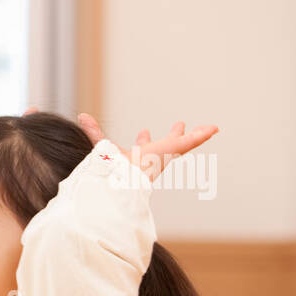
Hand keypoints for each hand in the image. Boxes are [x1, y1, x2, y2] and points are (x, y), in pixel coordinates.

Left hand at [77, 113, 217, 180]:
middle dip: (171, 136)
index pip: (143, 148)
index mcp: (137, 158)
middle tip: (179, 125)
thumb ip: (92, 131)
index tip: (144, 131)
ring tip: (204, 129)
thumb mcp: (100, 144)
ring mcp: (164, 156)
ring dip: (191, 136)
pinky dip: (202, 134)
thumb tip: (81, 116)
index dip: (145, 141)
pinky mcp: (173, 152)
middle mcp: (152, 158)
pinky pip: (191, 141)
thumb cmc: (112, 168)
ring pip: (180, 145)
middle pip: (164, 145)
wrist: (125, 179)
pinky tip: (215, 128)